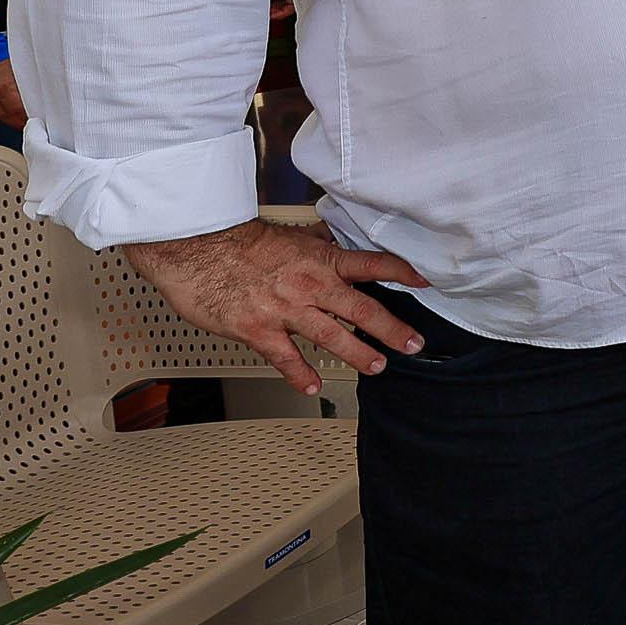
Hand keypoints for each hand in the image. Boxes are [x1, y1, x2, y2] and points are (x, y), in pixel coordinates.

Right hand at [124, 221, 429, 394]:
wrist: (198, 250)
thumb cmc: (240, 242)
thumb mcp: (290, 238)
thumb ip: (317, 247)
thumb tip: (337, 245)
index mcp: (321, 260)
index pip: (372, 264)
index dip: (403, 271)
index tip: (427, 281)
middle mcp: (310, 286)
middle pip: (362, 309)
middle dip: (392, 329)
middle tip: (413, 343)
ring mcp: (286, 310)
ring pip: (332, 336)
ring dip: (358, 354)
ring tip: (377, 366)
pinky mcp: (259, 330)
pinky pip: (286, 357)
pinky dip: (300, 374)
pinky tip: (314, 386)